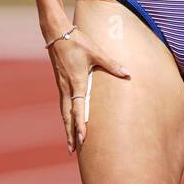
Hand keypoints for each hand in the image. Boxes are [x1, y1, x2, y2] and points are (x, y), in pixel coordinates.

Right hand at [46, 26, 129, 152]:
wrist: (56, 33)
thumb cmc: (77, 41)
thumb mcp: (96, 52)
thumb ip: (112, 64)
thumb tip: (127, 72)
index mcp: (76, 82)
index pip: (78, 109)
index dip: (80, 125)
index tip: (83, 139)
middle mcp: (67, 87)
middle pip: (67, 116)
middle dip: (70, 133)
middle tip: (72, 150)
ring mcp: (62, 85)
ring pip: (63, 111)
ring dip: (66, 126)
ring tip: (69, 141)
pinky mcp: (60, 82)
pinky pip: (62, 103)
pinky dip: (65, 115)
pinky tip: (67, 119)